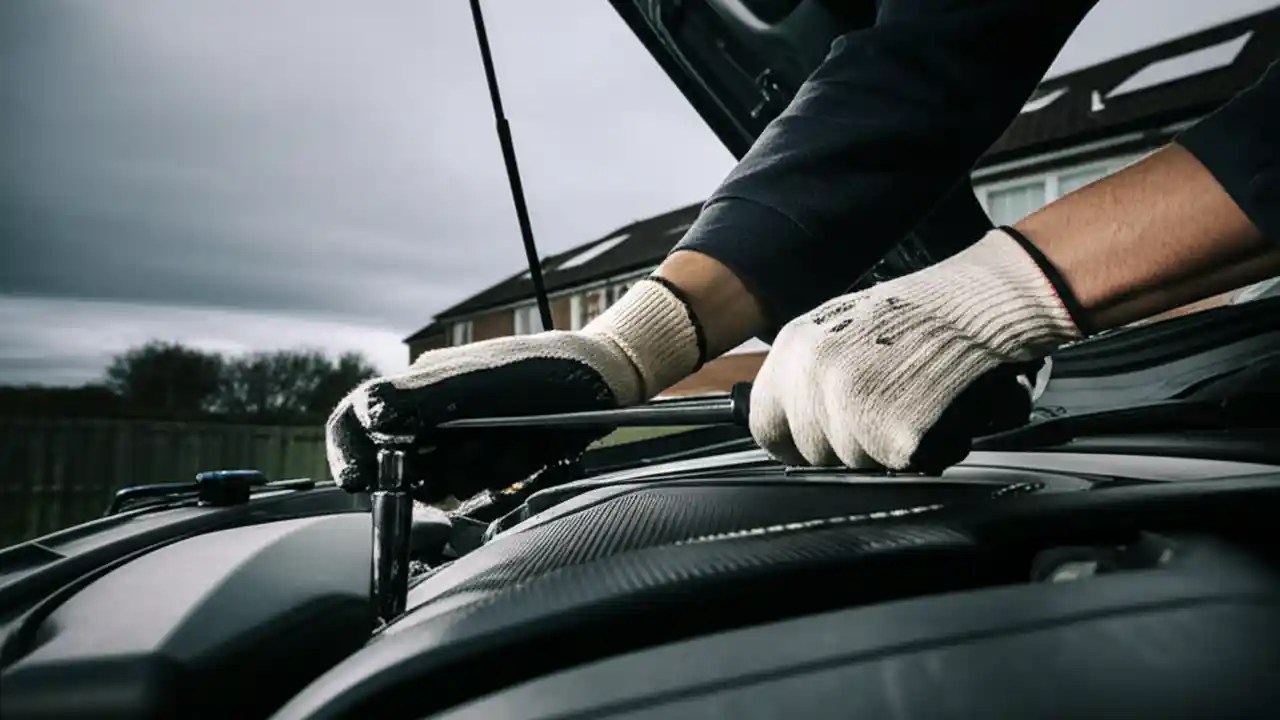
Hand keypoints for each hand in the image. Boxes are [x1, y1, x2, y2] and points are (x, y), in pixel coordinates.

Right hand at [326, 279, 701, 501]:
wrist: (608, 382)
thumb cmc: (550, 369)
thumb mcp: (484, 381)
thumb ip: (423, 399)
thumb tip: (368, 417)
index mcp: (420, 385)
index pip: (358, 418)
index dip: (351, 453)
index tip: (367, 482)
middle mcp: (433, 412)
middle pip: (397, 464)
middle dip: (434, 471)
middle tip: (480, 453)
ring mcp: (462, 437)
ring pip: (438, 482)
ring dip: (474, 474)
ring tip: (512, 447)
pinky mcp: (490, 460)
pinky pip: (476, 489)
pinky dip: (499, 480)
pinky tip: (526, 458)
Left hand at [749, 228, 1080, 470]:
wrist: (978, 302)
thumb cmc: (919, 314)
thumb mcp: (840, 330)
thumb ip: (808, 375)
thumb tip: (793, 420)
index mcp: (794, 349)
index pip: (765, 424)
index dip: (793, 439)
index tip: (812, 442)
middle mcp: (813, 376)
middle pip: (810, 450)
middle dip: (844, 443)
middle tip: (882, 412)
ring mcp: (851, 406)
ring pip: (851, 461)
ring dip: (880, 448)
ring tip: (909, 405)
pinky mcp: (890, 433)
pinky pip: (893, 465)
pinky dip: (916, 452)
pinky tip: (928, 417)